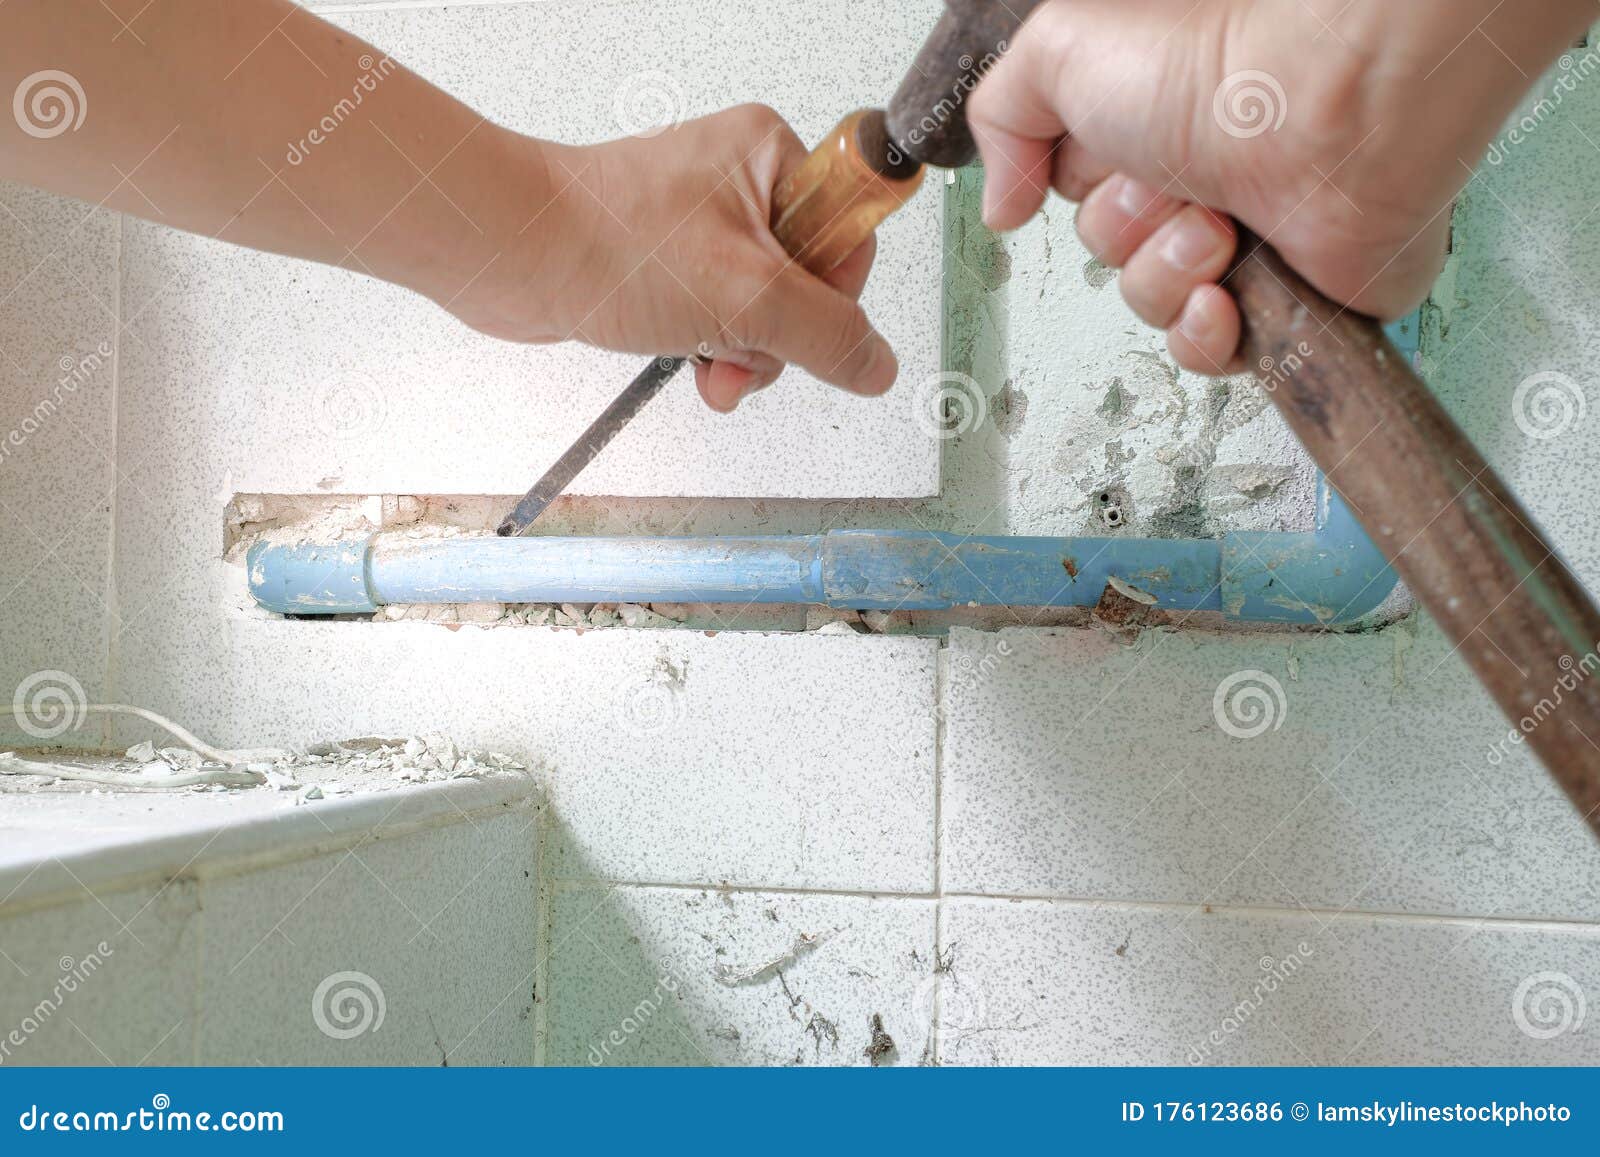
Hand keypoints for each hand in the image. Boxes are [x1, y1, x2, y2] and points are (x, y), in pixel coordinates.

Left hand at [448, 105, 896, 411]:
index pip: (850, 231)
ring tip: (709, 364)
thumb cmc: (608, 244)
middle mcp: (743, 182)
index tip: (804, 319)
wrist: (511, 255)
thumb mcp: (746, 297)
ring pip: (766, 308)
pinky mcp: (672, 262)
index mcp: (772, 156)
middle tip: (743, 350)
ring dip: (744, 352)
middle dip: (780, 336)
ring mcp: (706, 225)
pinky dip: (712, 348)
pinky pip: (722, 315)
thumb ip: (827, 335)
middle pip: (811, 280)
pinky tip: (691, 361)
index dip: (836, 291)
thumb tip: (877, 364)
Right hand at [969, 0, 1591, 372]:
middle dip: (1127, 228)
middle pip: (1109, 254)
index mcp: (1151, 126)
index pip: (1077, 192)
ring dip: (1168, 273)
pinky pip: (1213, 356)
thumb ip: (1001, 115)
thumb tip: (1001, 208)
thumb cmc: (1225, 58)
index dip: (1082, 185)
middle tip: (1174, 182)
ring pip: (1153, 306)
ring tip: (1218, 226)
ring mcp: (1248, 245)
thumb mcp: (1062, 49)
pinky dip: (1206, 335)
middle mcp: (1199, 182)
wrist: (1339, 104)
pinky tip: (1226, 295)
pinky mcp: (1293, 302)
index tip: (1110, 153)